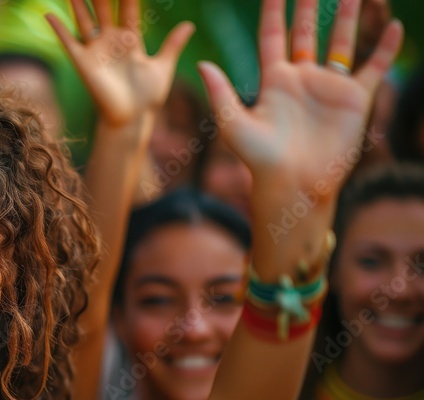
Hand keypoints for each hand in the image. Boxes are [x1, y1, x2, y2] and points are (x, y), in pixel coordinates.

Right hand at [46, 0, 193, 126]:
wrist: (131, 119)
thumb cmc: (147, 97)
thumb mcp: (162, 67)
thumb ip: (172, 45)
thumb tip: (190, 25)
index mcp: (130, 38)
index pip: (128, 7)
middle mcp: (110, 40)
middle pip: (104, 7)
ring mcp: (95, 50)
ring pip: (84, 19)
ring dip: (79, 3)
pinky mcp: (82, 63)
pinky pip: (68, 42)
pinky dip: (58, 29)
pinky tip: (50, 15)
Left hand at [198, 0, 401, 212]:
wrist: (294, 183)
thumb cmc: (260, 159)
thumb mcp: (234, 124)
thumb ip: (220, 92)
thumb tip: (202, 63)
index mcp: (274, 80)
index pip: (272, 36)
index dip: (273, 11)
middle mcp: (302, 79)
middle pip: (306, 34)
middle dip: (310, 8)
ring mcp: (329, 87)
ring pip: (342, 44)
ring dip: (349, 18)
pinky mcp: (355, 100)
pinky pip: (374, 67)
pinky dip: (385, 47)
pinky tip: (396, 27)